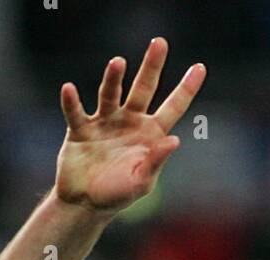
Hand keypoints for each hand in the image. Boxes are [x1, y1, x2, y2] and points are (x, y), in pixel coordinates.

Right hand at [56, 37, 205, 213]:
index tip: (200, 67)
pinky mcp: (80, 129)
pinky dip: (71, 102)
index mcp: (149, 134)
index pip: (173, 107)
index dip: (186, 88)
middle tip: (160, 43)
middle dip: (152, 66)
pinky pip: (75, 112)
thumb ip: (156, 161)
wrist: (84, 205)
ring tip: (118, 63)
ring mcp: (104, 122)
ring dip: (113, 78)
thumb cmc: (117, 195)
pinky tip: (69, 89)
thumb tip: (175, 140)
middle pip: (143, 89)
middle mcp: (129, 122)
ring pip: (110, 94)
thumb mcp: (141, 182)